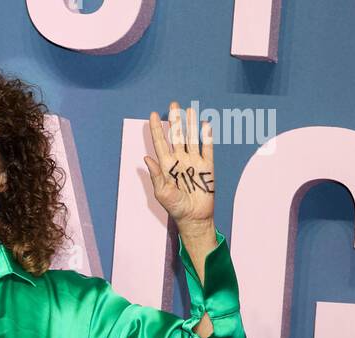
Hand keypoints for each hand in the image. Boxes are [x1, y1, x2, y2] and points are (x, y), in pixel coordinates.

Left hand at [145, 101, 214, 233]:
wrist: (194, 218)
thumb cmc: (176, 208)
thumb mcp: (162, 193)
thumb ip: (156, 175)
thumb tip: (146, 158)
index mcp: (167, 166)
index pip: (160, 143)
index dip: (156, 129)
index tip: (153, 115)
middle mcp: (180, 160)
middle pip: (177, 136)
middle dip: (175, 120)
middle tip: (174, 104)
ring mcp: (194, 162)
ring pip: (192, 138)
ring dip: (191, 124)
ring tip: (189, 110)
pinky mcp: (207, 167)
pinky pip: (207, 148)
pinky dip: (207, 136)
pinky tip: (205, 124)